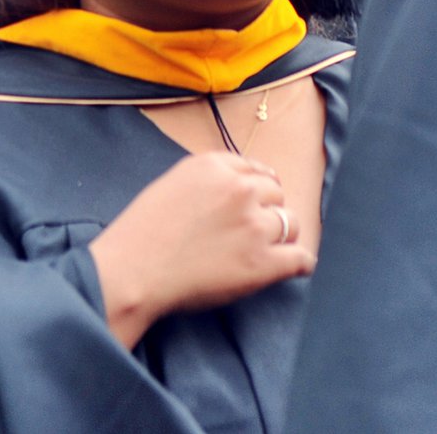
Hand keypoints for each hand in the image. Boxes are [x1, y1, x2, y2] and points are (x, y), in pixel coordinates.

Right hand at [88, 152, 314, 349]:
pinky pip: (301, 258)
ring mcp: (254, 226)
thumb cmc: (144, 232)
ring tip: (263, 251)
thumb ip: (210, 180)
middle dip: (268, 211)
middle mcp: (239, 190)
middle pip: (277, 195)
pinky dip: (300, 262)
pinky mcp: (263, 263)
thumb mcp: (174, 183)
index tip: (255, 204)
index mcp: (214, 166)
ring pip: (291, 224)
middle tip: (252, 232)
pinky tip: (292, 267)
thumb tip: (241, 190)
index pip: (256, 170)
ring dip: (281, 237)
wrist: (134, 270)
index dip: (257, 190)